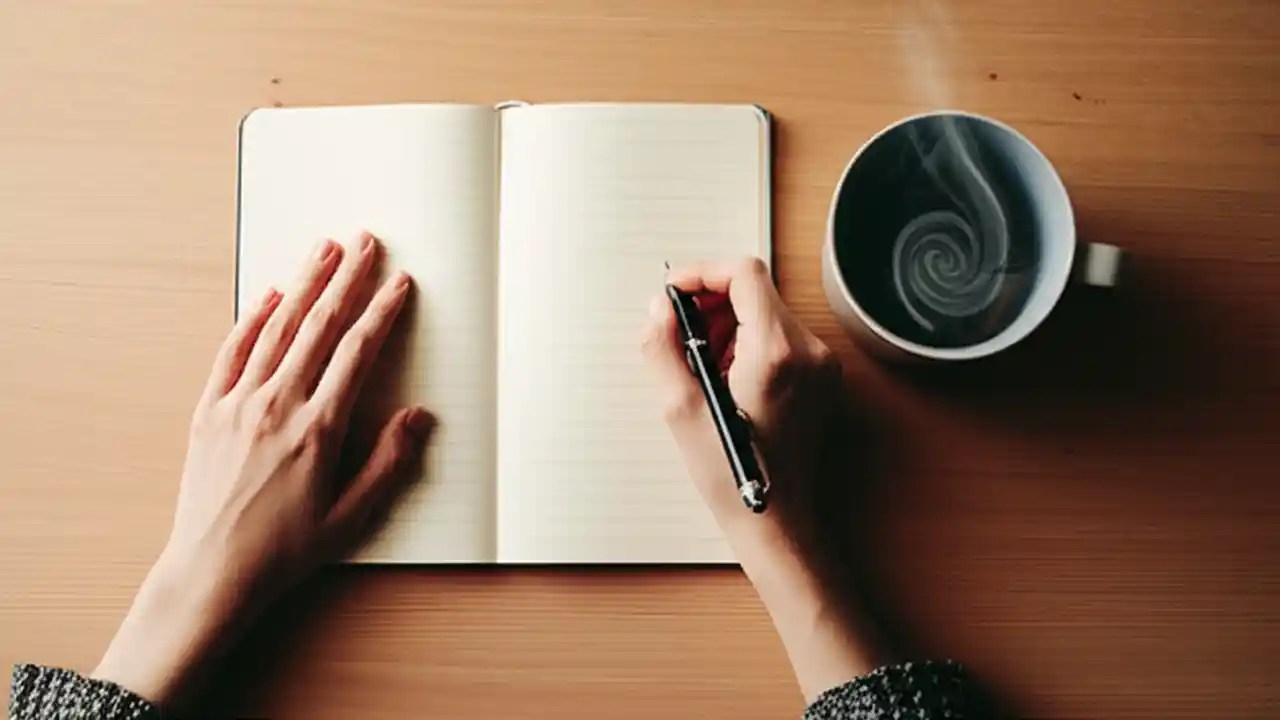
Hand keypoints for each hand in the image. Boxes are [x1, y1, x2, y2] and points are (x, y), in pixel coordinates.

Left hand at [93, 233, 430, 705]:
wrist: (212, 571)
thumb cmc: (285, 550)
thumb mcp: (352, 516)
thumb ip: (389, 463)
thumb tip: (418, 417)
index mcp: (318, 430)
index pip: (357, 353)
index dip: (382, 312)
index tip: (399, 284)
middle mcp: (277, 406)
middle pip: (319, 326)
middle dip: (347, 279)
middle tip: (366, 243)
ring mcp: (238, 405)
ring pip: (277, 329)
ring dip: (303, 284)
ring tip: (323, 249)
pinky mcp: (208, 412)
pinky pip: (231, 352)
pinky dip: (251, 319)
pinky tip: (269, 295)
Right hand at [640, 257, 886, 699]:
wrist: (778, 523)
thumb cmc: (735, 477)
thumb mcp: (681, 409)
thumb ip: (663, 347)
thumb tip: (659, 308)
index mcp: (775, 352)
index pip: (743, 273)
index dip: (701, 274)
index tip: (674, 293)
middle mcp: (807, 350)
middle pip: (756, 291)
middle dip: (711, 306)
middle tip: (682, 340)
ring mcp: (821, 364)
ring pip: (767, 313)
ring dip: (729, 326)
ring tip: (704, 368)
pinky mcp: (822, 378)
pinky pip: (781, 338)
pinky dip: (749, 345)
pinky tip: (728, 382)